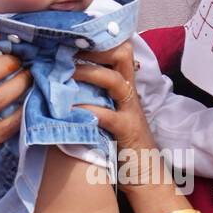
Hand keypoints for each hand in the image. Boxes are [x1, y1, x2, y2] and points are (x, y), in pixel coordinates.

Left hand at [71, 39, 155, 153]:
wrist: (147, 177)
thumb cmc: (123, 147)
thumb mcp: (111, 115)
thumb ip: (97, 98)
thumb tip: (65, 83)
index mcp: (126, 88)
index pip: (119, 51)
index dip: (100, 39)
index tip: (72, 35)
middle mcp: (130, 95)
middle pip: (122, 55)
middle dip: (95, 48)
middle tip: (68, 49)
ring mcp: (130, 112)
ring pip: (115, 81)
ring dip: (88, 73)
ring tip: (65, 73)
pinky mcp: (127, 132)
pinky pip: (107, 115)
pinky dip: (87, 110)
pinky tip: (68, 110)